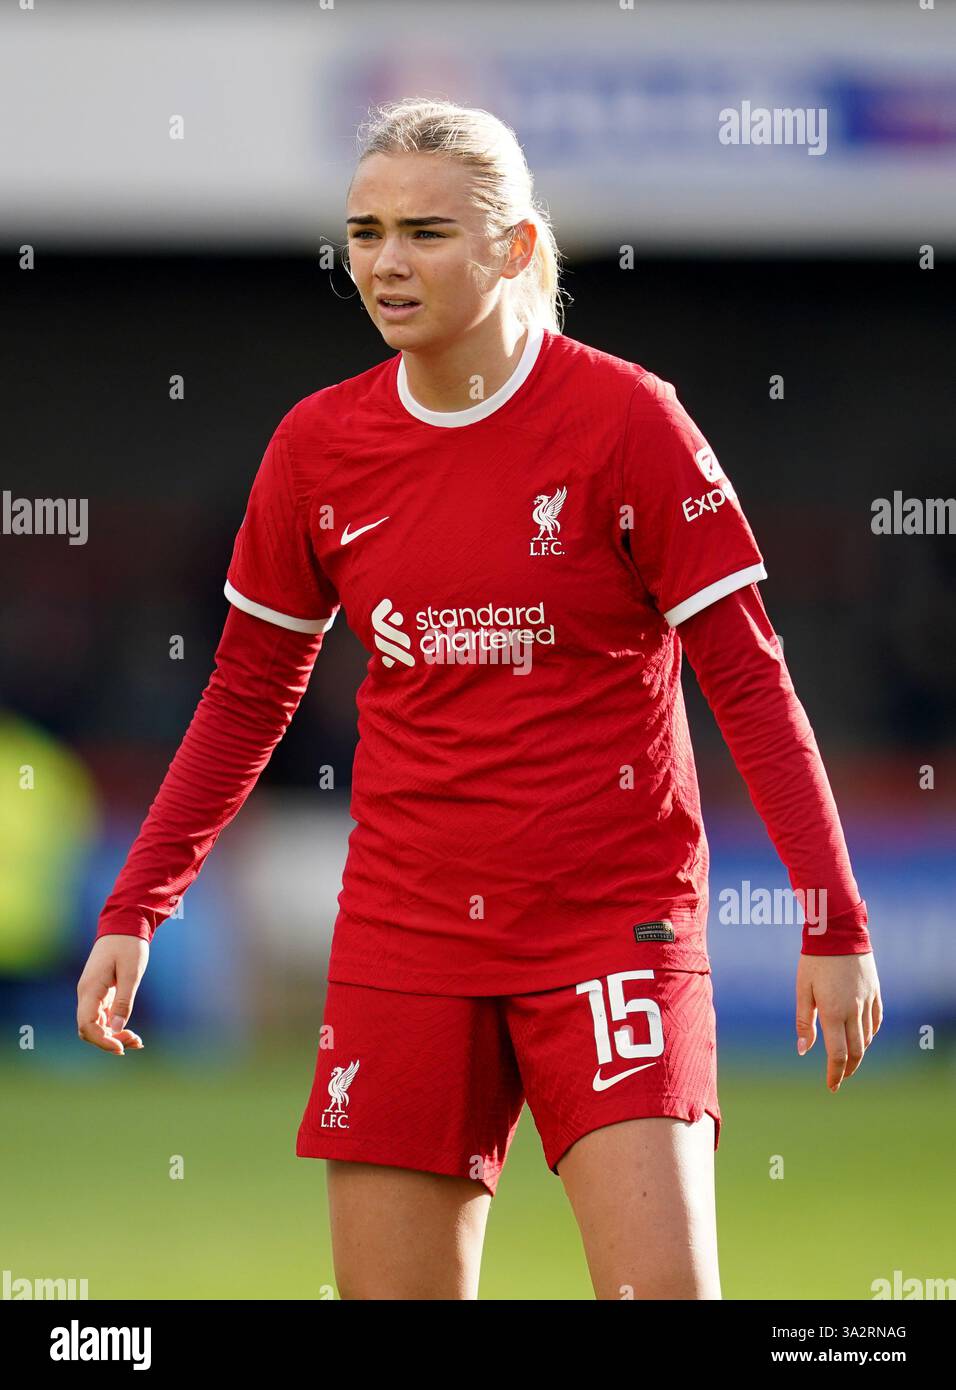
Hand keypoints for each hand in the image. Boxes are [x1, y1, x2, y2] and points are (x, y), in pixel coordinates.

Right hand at [77, 935, 148, 1053]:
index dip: (101, 1040)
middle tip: (136, 1041)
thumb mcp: (131, 972)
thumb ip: (124, 1000)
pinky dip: (114, 1027)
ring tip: (137, 1040)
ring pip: (96, 1025)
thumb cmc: (129, 946)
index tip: (121, 1047)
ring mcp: (92, 994)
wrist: (124, 925)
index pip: (86, 1025)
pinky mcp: (101, 993)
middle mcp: (86, 994)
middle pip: (89, 1029)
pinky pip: (103, 1017)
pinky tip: (131, 1033)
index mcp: (90, 989)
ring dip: (113, 1036)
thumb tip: (118, 1028)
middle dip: (109, 1041)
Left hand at [795, 952, 881, 1090]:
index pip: (837, 1054)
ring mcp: (868, 1001)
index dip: (835, 1074)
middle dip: (848, 1069)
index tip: (831, 1086)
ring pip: (867, 1037)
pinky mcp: (875, 992)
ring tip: (849, 1060)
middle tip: (839, 1078)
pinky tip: (863, 1037)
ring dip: (859, 1053)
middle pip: (856, 1051)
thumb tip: (803, 1051)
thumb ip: (805, 1022)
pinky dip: (870, 1034)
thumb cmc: (815, 960)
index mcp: (834, 1012)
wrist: (839, 932)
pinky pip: (876, 1020)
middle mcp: (854, 1010)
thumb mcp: (803, 990)